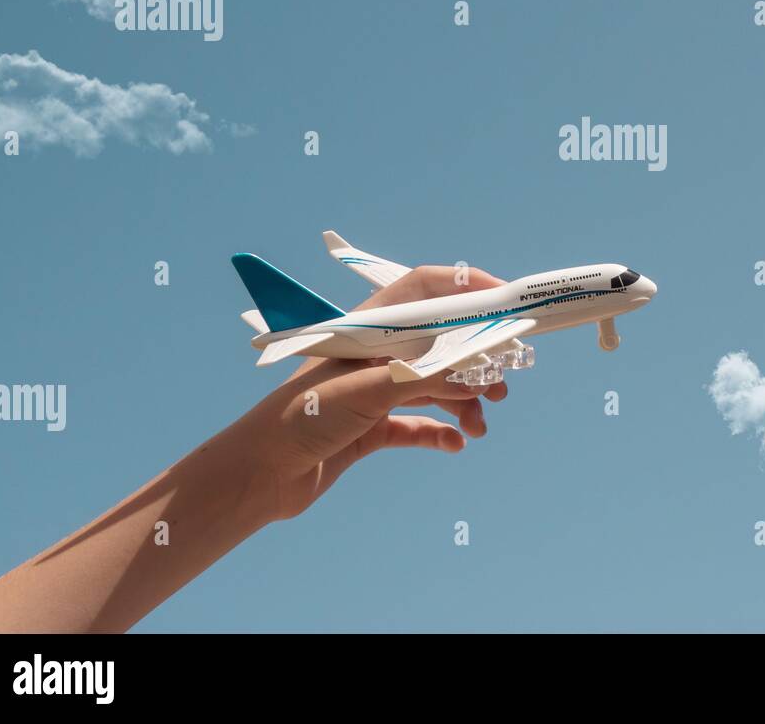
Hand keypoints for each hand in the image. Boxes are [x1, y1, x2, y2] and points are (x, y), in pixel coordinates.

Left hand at [238, 265, 508, 520]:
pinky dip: (442, 433)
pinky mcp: (371, 429)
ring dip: (464, 400)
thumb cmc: (304, 417)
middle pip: (439, 341)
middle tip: (503, 378)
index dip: (466, 289)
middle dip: (476, 357)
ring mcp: (374, 391)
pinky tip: (457, 443)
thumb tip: (477, 375)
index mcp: (369, 329)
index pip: (425, 290)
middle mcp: (375, 355)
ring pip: (434, 385)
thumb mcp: (370, 390)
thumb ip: (425, 378)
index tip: (506, 302)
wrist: (259, 475)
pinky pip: (419, 425)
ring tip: (482, 422)